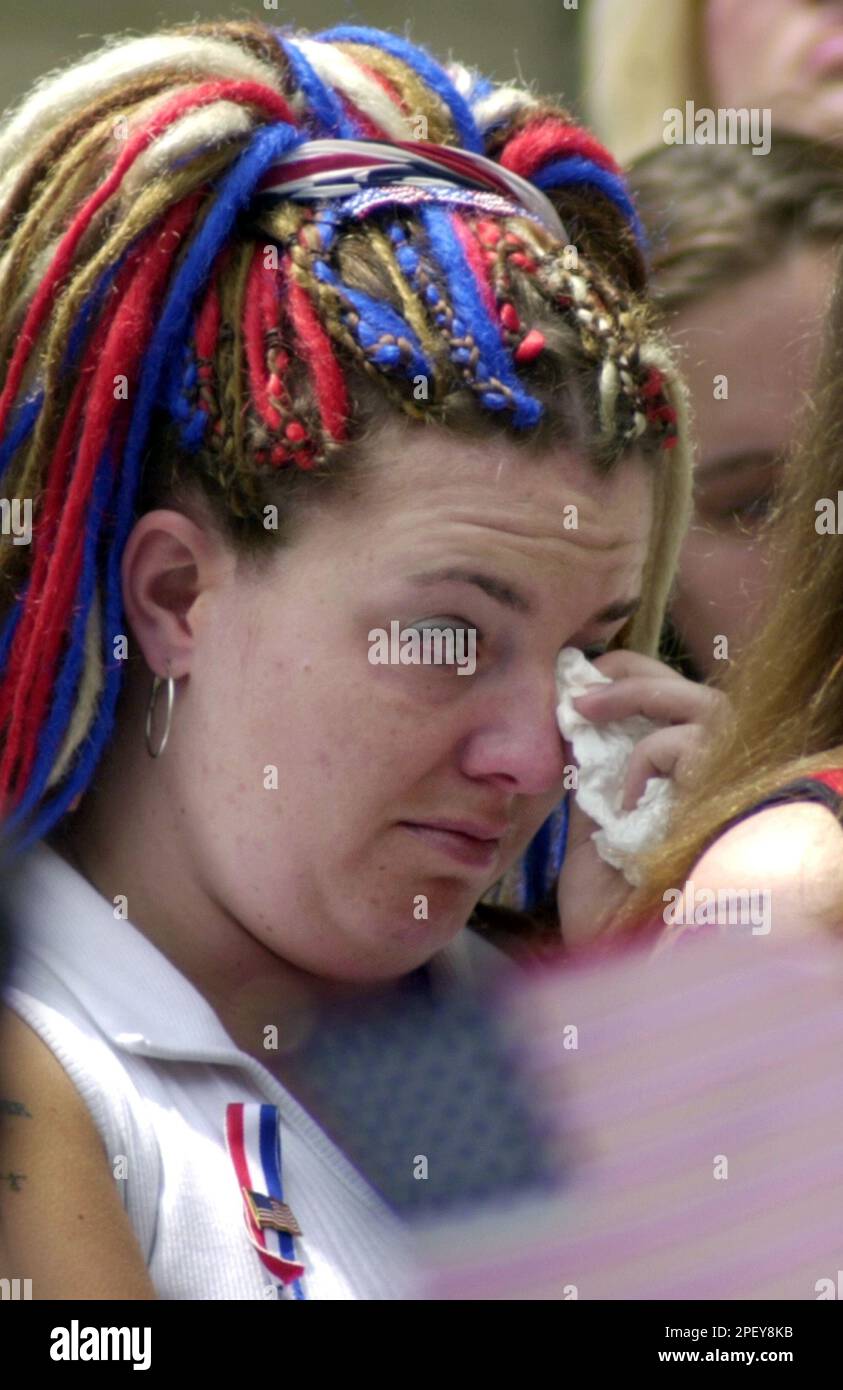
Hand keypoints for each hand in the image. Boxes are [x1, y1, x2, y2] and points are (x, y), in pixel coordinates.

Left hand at [556, 651, 727, 947]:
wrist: (629, 966)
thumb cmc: (617, 920)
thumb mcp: (597, 841)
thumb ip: (597, 791)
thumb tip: (576, 741)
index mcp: (686, 794)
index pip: (676, 716)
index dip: (636, 688)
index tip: (582, 686)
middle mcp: (718, 786)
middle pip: (697, 697)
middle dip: (637, 675)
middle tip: (582, 679)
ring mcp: (729, 789)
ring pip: (703, 704)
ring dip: (638, 694)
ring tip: (582, 707)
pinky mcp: (728, 798)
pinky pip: (685, 746)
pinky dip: (646, 758)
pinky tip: (624, 797)